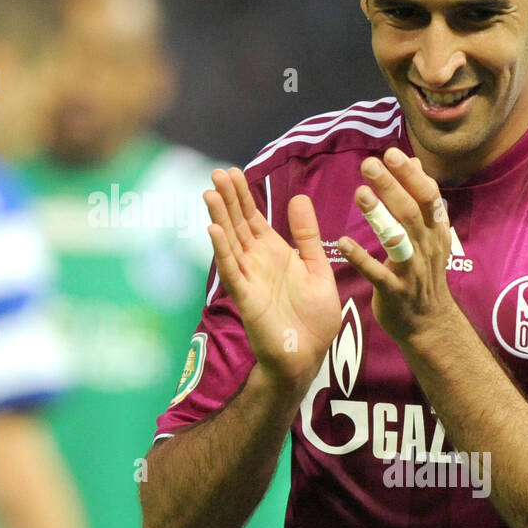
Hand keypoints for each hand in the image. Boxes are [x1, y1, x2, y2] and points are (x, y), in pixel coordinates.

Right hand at [204, 167, 341, 390]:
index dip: (242, 195)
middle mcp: (257, 262)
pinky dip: (222, 251)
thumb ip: (306, 236)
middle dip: (228, 199)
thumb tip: (298, 197)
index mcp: (274, 253)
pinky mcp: (246, 297)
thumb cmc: (313, 317)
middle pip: (238, 224)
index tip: (232, 172)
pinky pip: (232, 270)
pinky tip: (213, 230)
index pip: (252, 218)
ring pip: (230, 242)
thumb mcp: (317, 268)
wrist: (309, 355)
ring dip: (220, 219)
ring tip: (211, 193)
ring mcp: (249, 278)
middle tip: (217, 173)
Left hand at [338, 147, 459, 344]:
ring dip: (379, 215)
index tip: (392, 153)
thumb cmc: (424, 274)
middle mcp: (426, 248)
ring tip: (359, 193)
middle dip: (391, 186)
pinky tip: (344, 244)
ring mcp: (412, 271)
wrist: (429, 324)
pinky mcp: (394, 292)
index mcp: (435, 232)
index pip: (428, 197)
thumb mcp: (431, 237)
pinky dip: (361, 259)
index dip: (411, 175)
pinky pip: (378, 274)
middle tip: (370, 163)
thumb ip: (422, 202)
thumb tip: (416, 166)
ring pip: (398, 239)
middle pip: (411, 212)